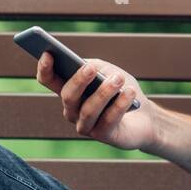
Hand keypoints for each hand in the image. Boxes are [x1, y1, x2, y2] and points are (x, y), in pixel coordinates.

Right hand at [36, 52, 155, 150]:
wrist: (145, 116)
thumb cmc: (122, 90)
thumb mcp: (109, 72)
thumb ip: (95, 66)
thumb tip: (85, 66)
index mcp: (70, 91)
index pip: (49, 81)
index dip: (45, 69)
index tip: (47, 54)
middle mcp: (72, 110)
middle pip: (68, 96)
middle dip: (79, 81)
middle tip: (91, 68)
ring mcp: (85, 125)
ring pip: (88, 110)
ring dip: (104, 92)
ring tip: (118, 79)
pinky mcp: (103, 135)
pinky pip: (108, 120)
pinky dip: (120, 104)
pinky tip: (129, 92)